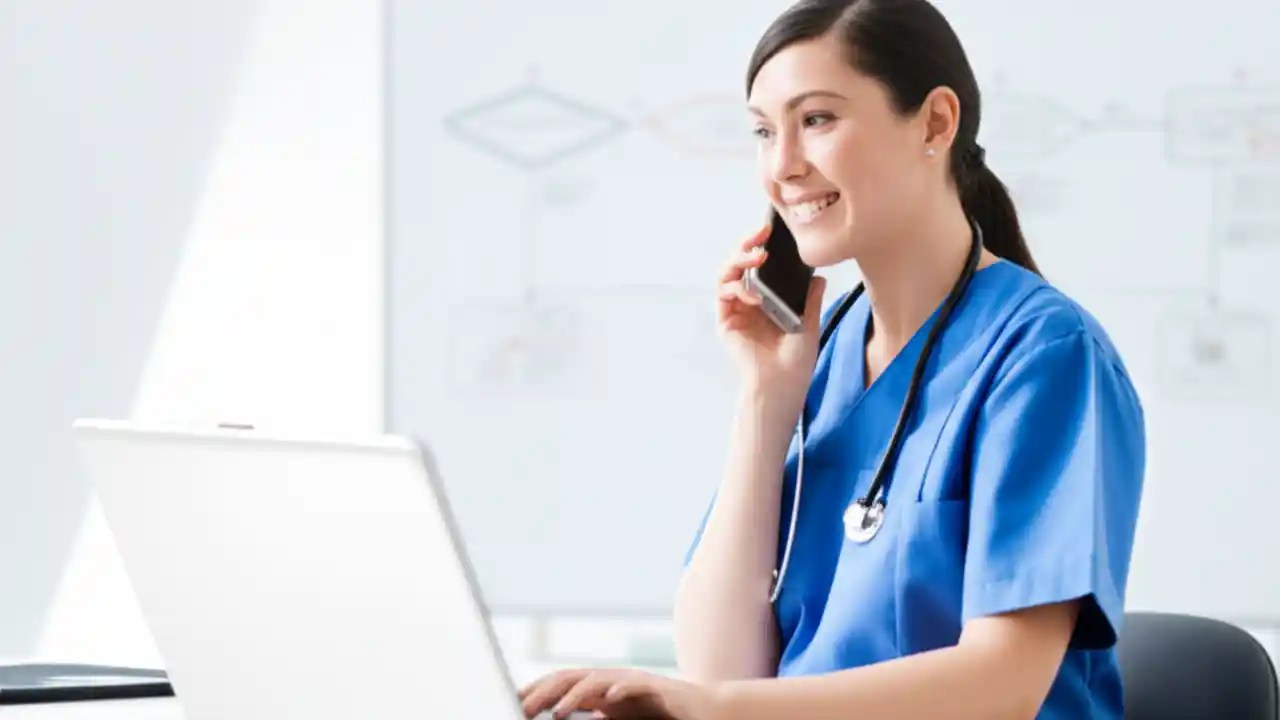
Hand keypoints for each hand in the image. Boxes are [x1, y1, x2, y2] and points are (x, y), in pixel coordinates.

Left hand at [518, 667, 719, 719]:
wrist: (705, 711)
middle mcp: (614, 680)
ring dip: (576, 694)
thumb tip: (561, 716)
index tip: (513, 702)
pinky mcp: (658, 689)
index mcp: (602, 688)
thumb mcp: (619, 718)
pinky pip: (636, 686)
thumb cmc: (661, 716)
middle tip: (522, 708)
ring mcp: (635, 682)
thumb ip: (596, 715)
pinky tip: (608, 700)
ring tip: (557, 711)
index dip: (537, 691)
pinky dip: (621, 690)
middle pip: (573, 678)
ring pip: (598, 680)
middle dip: (546, 692)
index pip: (562, 683)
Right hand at [716, 223, 826, 402]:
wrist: (782, 386)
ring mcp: (735, 311)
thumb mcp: (809, 323)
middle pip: (740, 264)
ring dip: (739, 260)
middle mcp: (748, 302)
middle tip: (760, 232)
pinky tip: (755, 295)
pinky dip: (738, 288)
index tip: (773, 231)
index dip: (762, 246)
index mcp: (767, 300)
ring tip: (758, 256)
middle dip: (747, 244)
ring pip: (727, 274)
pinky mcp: (725, 322)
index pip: (760, 266)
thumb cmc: (796, 361)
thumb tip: (818, 277)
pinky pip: (724, 295)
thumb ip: (809, 299)